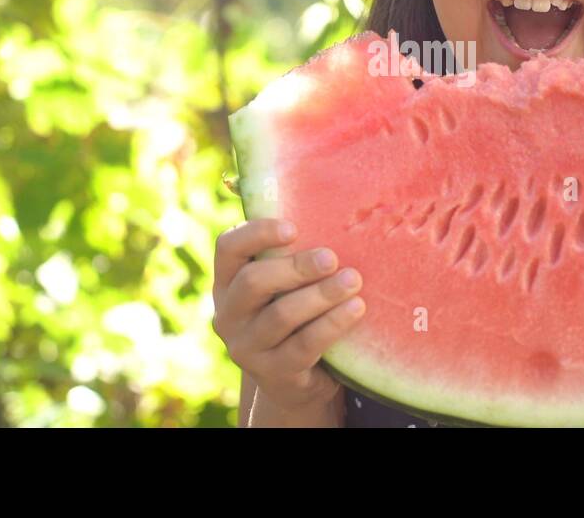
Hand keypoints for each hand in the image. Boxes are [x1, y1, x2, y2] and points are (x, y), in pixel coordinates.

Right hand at [212, 219, 366, 414]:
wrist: (299, 381)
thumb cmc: (296, 314)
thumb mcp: (286, 284)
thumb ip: (290, 252)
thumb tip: (315, 203)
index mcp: (227, 282)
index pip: (228, 248)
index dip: (257, 233)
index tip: (294, 228)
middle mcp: (228, 314)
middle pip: (253, 282)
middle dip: (296, 267)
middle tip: (332, 258)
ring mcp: (246, 347)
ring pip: (281, 315)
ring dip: (321, 295)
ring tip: (353, 280)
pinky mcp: (272, 373)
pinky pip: (303, 346)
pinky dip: (332, 324)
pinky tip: (356, 308)